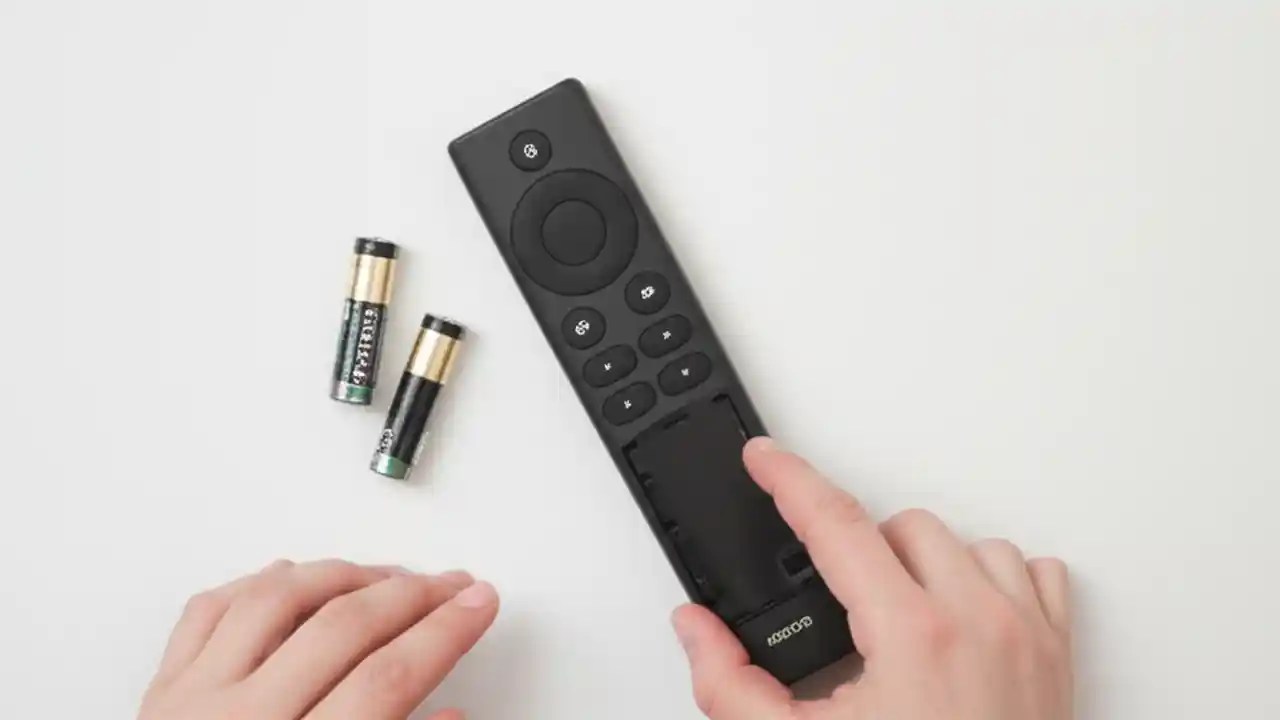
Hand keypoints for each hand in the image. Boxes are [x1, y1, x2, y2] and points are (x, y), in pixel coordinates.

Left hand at [140, 560, 498, 719]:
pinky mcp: (159, 692)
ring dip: (344, 574)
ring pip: (276, 600)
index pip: (387, 680)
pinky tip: (295, 577)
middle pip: (342, 630)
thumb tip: (453, 714)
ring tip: (387, 573)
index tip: (478, 605)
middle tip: (453, 584)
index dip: (445, 633)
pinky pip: (210, 609)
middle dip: (413, 596)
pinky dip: (259, 583)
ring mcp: (191, 703)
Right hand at [671, 437, 1072, 719]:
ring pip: (973, 542)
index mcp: (912, 635)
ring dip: (930, 562)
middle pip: (903, 526)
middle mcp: (979, 623)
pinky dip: (998, 579)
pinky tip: (967, 612)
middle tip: (841, 604)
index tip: (764, 457)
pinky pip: (1036, 575)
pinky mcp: (1059, 659)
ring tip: (902, 611)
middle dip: (860, 551)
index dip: (789, 479)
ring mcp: (1027, 637)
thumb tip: (697, 628)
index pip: (835, 524)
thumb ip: (729, 684)